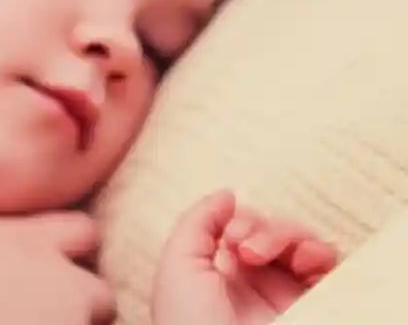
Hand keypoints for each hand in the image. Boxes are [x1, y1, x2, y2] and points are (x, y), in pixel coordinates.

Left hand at [152, 190, 339, 324]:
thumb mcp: (177, 265)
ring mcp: (286, 292)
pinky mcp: (314, 304)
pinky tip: (303, 262)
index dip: (240, 220)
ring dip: (288, 236)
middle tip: (245, 249)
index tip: (231, 236)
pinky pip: (328, 267)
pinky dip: (319, 253)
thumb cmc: (189, 320)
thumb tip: (228, 193)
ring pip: (301, 242)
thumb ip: (197, 221)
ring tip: (265, 257)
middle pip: (273, 229)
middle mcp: (254, 280)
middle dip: (262, 227)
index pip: (241, 226)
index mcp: (219, 269)